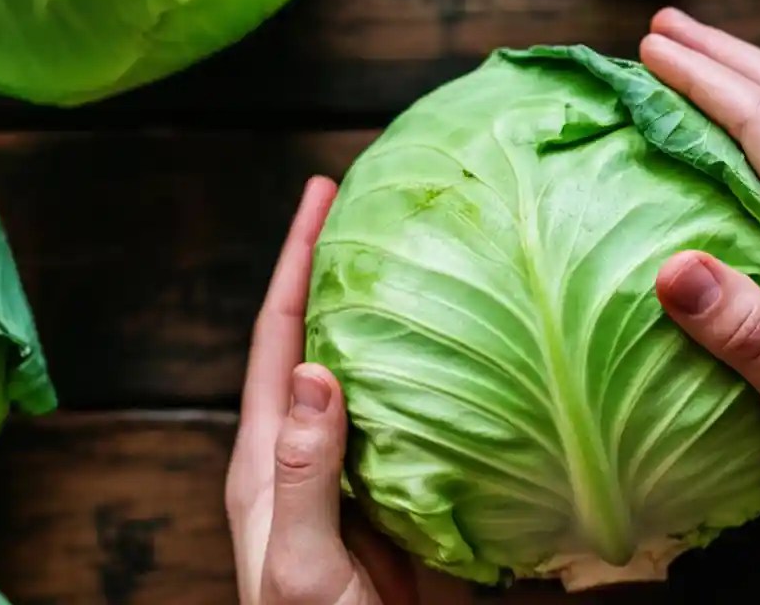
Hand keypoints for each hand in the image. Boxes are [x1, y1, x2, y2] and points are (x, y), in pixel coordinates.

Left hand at [226, 177, 416, 604]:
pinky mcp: (412, 496)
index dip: (297, 260)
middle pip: (329, 336)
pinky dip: (453, 374)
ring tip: (435, 256)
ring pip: (383, 370)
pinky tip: (487, 352)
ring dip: (403, 313)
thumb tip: (316, 372)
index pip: (280, 337)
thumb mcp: (300, 565)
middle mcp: (314, 451)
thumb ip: (304, 476)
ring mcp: (363, 471)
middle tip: (382, 204)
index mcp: (272, 458)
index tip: (323, 194)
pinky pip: (430, 417)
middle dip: (346, 267)